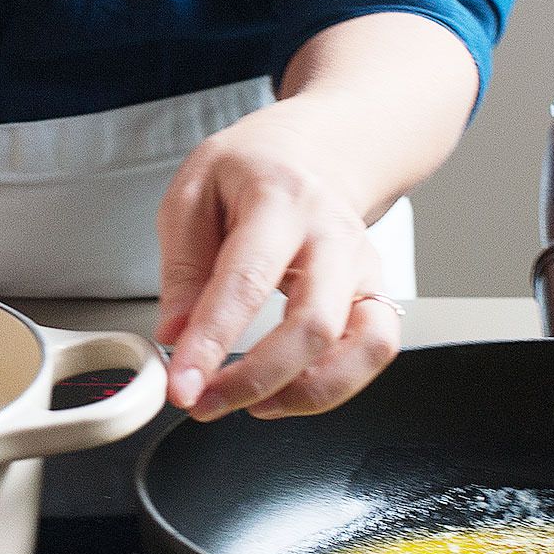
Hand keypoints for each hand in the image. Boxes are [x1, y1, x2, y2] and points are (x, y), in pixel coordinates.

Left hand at [155, 102, 402, 420]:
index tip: (182, 384)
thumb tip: (177, 333)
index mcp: (279, 202)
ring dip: (306, 392)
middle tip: (205, 403)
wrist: (316, 149)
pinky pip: (375, 352)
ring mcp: (362, 268)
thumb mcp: (192, 193)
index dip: (212, 341)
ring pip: (363, 346)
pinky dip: (335, 385)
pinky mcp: (376, 295)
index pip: (246, 281)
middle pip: (314, 324)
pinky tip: (287, 391)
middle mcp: (332, 237)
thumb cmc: (250, 170)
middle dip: (257, 379)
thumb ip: (183, 265)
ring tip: (250, 404)